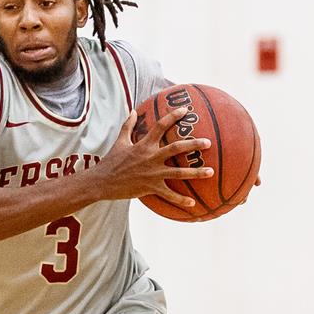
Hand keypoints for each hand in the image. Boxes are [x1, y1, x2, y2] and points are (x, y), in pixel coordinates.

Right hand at [95, 107, 211, 209]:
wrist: (102, 182)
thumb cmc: (111, 161)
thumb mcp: (120, 141)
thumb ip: (128, 126)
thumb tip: (133, 110)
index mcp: (144, 145)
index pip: (160, 126)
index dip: (173, 116)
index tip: (186, 110)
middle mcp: (151, 157)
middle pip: (176, 148)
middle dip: (193, 144)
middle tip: (208, 142)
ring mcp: (152, 173)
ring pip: (178, 173)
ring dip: (196, 173)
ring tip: (211, 172)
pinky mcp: (150, 188)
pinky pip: (169, 195)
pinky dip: (181, 199)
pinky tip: (193, 203)